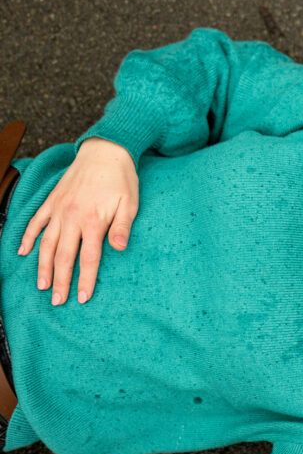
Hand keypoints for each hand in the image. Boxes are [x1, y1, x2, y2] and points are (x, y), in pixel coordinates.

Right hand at [19, 137, 138, 304]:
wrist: (105, 151)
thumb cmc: (122, 179)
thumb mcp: (130, 203)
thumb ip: (123, 227)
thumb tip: (119, 248)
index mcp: (94, 221)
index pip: (88, 258)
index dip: (84, 280)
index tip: (81, 298)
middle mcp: (72, 217)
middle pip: (64, 256)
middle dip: (61, 281)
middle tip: (58, 301)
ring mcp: (59, 209)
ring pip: (46, 243)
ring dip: (43, 266)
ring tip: (42, 285)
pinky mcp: (52, 201)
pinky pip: (36, 222)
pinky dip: (27, 237)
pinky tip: (22, 252)